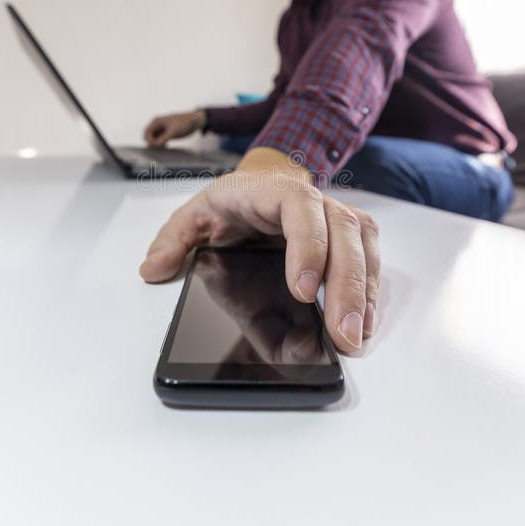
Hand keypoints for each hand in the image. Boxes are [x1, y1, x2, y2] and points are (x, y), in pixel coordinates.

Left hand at [139, 169, 379, 353]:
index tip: (303, 289)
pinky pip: (370, 258)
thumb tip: (153, 268)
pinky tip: (365, 323)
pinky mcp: (350, 238)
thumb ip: (174, 240)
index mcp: (271, 190)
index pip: (300, 207)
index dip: (308, 245)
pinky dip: (371, 291)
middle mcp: (312, 200)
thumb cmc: (231, 204)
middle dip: (346, 285)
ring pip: (363, 245)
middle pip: (343, 232)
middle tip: (340, 332)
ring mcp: (335, 217)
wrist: (257, 189)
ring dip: (364, 292)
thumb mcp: (195, 217)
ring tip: (355, 336)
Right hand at [143, 109, 205, 145]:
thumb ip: (163, 138)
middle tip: (162, 146)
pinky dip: (161, 144)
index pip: (146, 134)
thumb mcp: (173, 131)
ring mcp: (162, 129)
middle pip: (148, 137)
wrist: (195, 121)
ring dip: (156, 144)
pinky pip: (159, 140)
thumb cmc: (184, 123)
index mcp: (156, 121)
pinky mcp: (166, 134)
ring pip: (154, 139)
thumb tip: (155, 145)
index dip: (150, 141)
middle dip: (153, 143)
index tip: (159, 145)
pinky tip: (167, 146)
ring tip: (165, 146)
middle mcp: (157, 125)